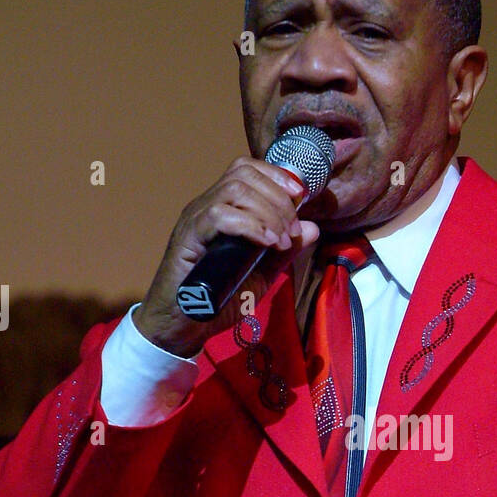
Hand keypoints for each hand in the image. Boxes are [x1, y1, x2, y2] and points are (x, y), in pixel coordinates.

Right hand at [132, 158, 320, 357]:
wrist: (182, 327)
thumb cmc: (217, 298)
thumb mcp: (261, 274)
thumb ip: (285, 252)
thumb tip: (313, 228)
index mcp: (223, 208)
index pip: (247, 169)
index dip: (277, 175)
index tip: (300, 197)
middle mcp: (207, 206)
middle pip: (244, 175)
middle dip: (279, 199)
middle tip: (292, 231)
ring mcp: (196, 219)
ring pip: (234, 189)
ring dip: (267, 211)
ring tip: (281, 240)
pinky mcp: (188, 237)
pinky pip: (220, 216)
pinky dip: (250, 225)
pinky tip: (266, 243)